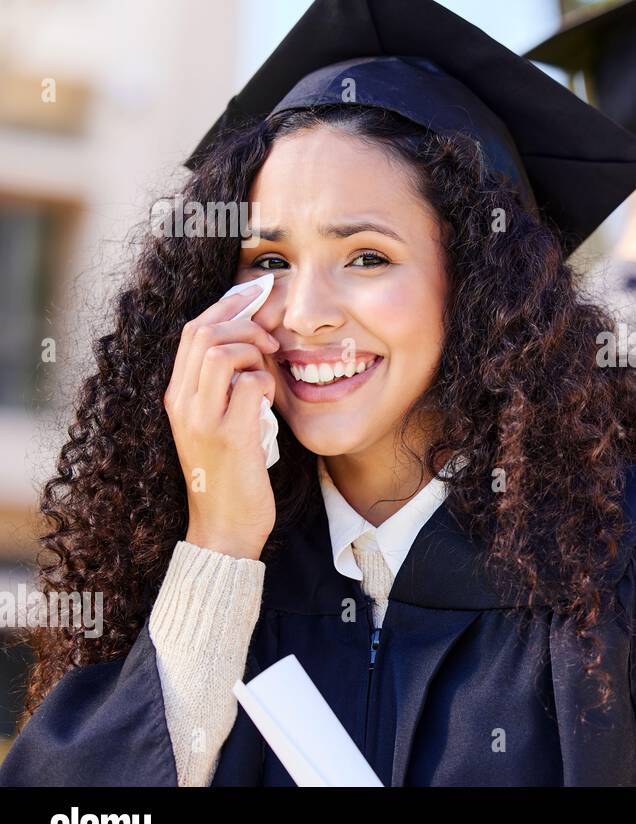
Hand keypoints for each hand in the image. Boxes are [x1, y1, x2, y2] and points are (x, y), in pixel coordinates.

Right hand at [164, 285, 280, 559]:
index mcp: (177, 396)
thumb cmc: (230, 474)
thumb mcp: (219, 423)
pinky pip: (249, 386)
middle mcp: (182, 403)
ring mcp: (201, 419)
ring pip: (221, 352)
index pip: (193, 331)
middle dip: (244, 322)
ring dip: (253, 351)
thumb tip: (256, 344)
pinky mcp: (228, 437)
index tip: (256, 296)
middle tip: (271, 339)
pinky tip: (270, 401)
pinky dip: (265, 384)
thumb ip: (228, 386)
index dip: (227, 306)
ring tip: (269, 369)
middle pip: (203, 332)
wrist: (223, 527)